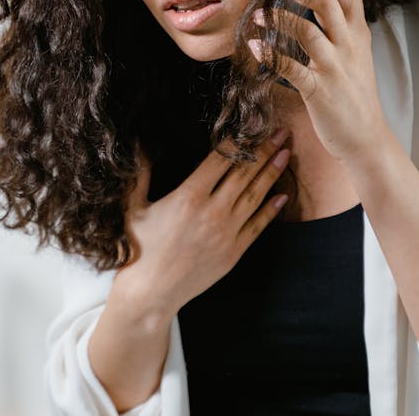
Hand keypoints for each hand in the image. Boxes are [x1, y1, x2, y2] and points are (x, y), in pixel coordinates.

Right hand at [117, 130, 292, 315]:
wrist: (150, 293)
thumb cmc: (138, 248)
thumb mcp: (132, 207)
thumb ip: (139, 173)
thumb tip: (137, 142)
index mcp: (188, 196)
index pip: (221, 159)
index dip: (240, 139)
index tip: (254, 124)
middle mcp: (212, 212)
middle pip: (244, 173)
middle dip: (265, 149)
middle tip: (282, 131)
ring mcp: (226, 233)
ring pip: (255, 196)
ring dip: (272, 173)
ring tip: (286, 153)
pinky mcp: (234, 252)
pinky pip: (258, 226)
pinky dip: (271, 210)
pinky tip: (282, 195)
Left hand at [247, 0, 390, 163]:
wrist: (366, 138)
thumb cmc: (355, 94)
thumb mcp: (356, 54)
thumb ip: (341, 28)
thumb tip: (317, 0)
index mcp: (358, 32)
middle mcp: (348, 45)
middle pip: (326, 1)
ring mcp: (334, 67)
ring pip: (307, 31)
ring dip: (279, 19)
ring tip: (257, 13)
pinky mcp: (318, 90)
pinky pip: (291, 67)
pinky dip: (270, 55)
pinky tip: (253, 46)